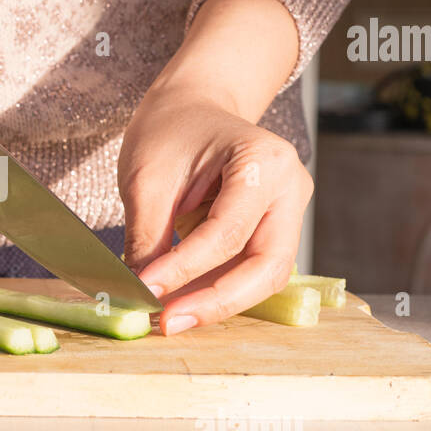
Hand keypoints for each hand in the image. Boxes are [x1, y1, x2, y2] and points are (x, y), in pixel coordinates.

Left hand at [117, 0, 310, 333]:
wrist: (194, 107)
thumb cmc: (171, 130)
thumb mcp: (147, 177)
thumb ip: (147, 236)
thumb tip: (139, 292)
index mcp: (263, 161)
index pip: (226, 231)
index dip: (184, 269)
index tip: (144, 292)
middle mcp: (290, 188)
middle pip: (266, 265)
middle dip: (215, 301)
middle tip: (167, 323)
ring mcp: (289, 213)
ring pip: (265, 278)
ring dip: (218, 304)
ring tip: (169, 318)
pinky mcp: (275, 232)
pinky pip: (252, 272)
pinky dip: (218, 292)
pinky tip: (182, 304)